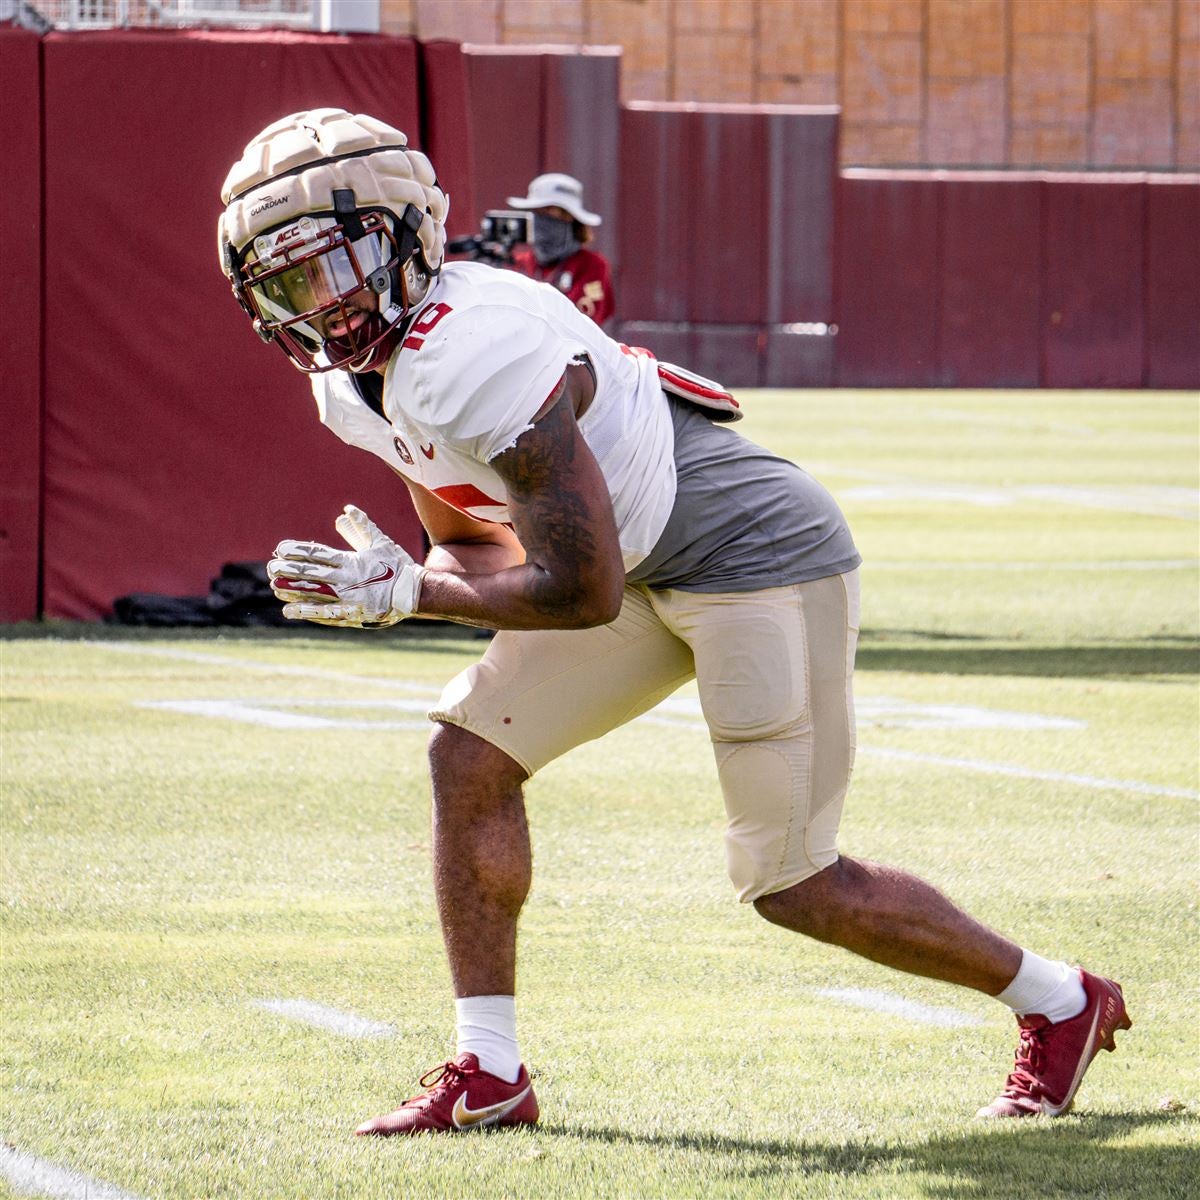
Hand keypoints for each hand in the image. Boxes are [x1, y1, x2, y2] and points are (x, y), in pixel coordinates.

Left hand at [268, 505, 424, 627]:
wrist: (416, 593)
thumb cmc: (398, 566)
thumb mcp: (381, 542)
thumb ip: (362, 527)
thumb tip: (347, 509)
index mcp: (351, 561)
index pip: (318, 554)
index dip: (297, 551)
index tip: (280, 549)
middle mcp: (347, 580)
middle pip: (311, 574)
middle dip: (288, 570)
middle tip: (271, 567)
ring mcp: (349, 599)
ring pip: (314, 594)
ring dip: (292, 591)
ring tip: (274, 587)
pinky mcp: (353, 615)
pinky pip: (325, 614)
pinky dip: (306, 612)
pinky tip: (289, 611)